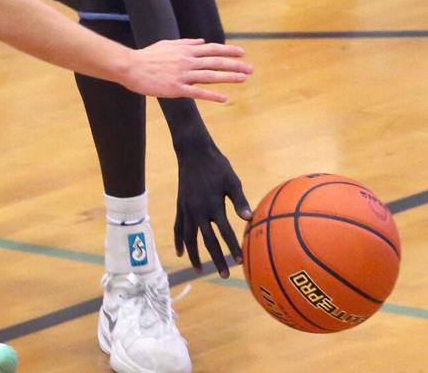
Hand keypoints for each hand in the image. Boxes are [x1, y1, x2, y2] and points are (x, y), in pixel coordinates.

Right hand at [119, 39, 251, 101]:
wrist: (130, 67)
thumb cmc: (147, 56)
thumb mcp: (167, 44)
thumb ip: (185, 43)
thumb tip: (201, 41)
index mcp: (185, 50)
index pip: (212, 49)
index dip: (228, 51)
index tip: (242, 53)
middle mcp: (187, 61)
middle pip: (215, 62)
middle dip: (235, 65)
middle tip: (251, 69)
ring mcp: (182, 75)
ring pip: (210, 76)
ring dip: (228, 77)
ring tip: (243, 79)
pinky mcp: (176, 88)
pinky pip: (197, 92)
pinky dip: (212, 95)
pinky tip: (224, 98)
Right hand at [173, 139, 250, 276]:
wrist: (193, 152)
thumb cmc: (217, 166)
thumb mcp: (232, 181)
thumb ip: (240, 201)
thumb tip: (249, 219)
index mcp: (213, 205)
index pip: (225, 232)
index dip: (233, 248)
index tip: (240, 262)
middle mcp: (197, 210)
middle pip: (207, 240)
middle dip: (216, 258)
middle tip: (224, 275)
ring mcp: (186, 209)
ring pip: (189, 237)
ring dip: (194, 254)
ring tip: (198, 269)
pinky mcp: (180, 206)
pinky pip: (178, 227)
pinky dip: (179, 240)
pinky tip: (180, 252)